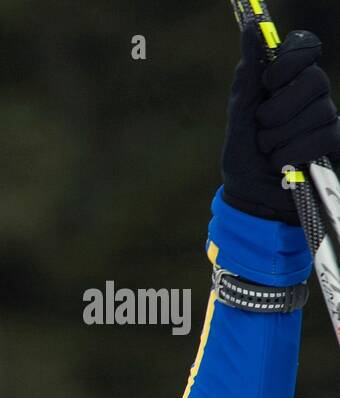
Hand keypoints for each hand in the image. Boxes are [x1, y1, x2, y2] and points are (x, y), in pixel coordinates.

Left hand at [221, 26, 339, 225]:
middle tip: (263, 126)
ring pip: (318, 111)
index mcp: (287, 83)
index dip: (290, 61)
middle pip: (314, 79)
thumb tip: (251, 28)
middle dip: (279, 108)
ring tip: (269, 152)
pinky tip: (283, 164)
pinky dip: (295, 152)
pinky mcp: (336, 144)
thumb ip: (248, 75)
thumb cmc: (244, 156)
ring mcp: (327, 119)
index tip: (269, 81)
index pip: (305, 48)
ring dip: (281, 137)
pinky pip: (325, 136)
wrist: (251, 198)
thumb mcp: (239, 116)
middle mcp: (312, 97)